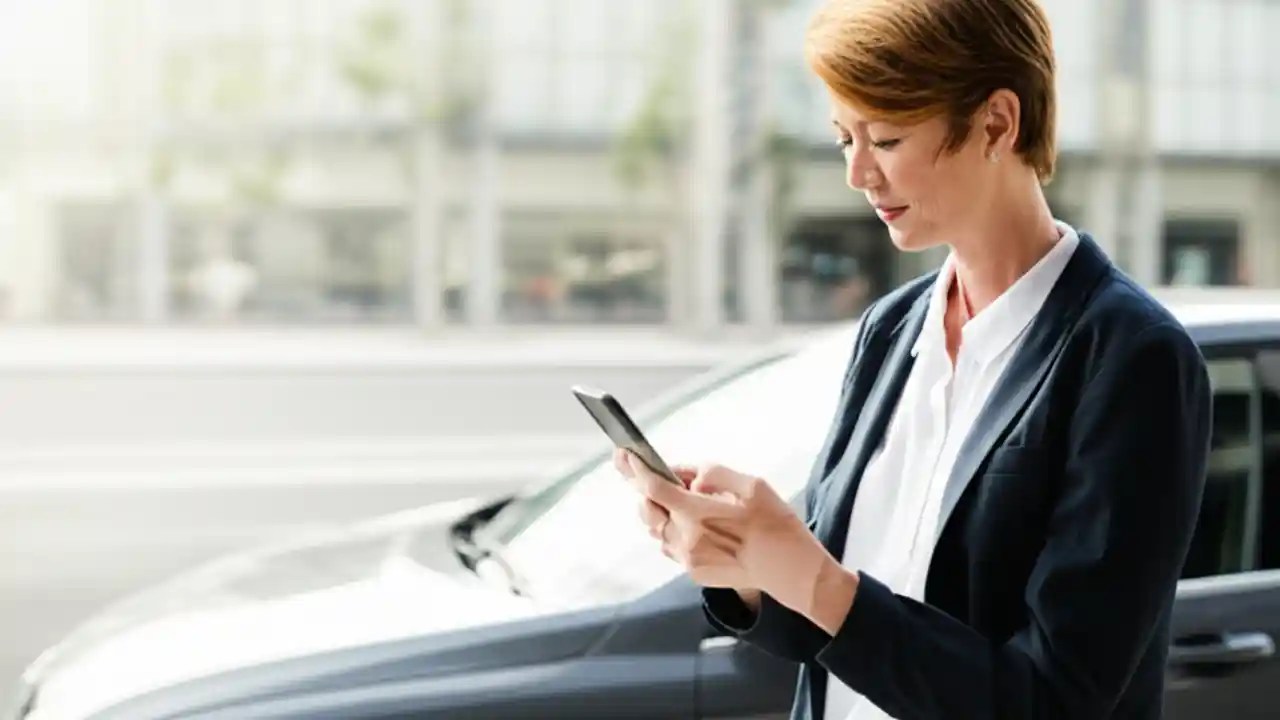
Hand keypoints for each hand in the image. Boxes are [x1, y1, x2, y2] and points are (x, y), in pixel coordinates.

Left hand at [616, 449, 847, 620]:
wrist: (790, 571)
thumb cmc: (776, 526)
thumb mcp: (752, 486)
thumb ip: (713, 474)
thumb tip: (688, 476)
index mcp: (699, 514)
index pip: (654, 488)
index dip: (635, 469)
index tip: (624, 455)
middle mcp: (687, 539)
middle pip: (647, 509)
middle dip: (645, 490)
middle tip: (649, 475)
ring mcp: (688, 559)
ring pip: (656, 529)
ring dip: (660, 512)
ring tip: (679, 500)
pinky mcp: (694, 572)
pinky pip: (670, 546)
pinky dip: (672, 530)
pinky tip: (693, 524)